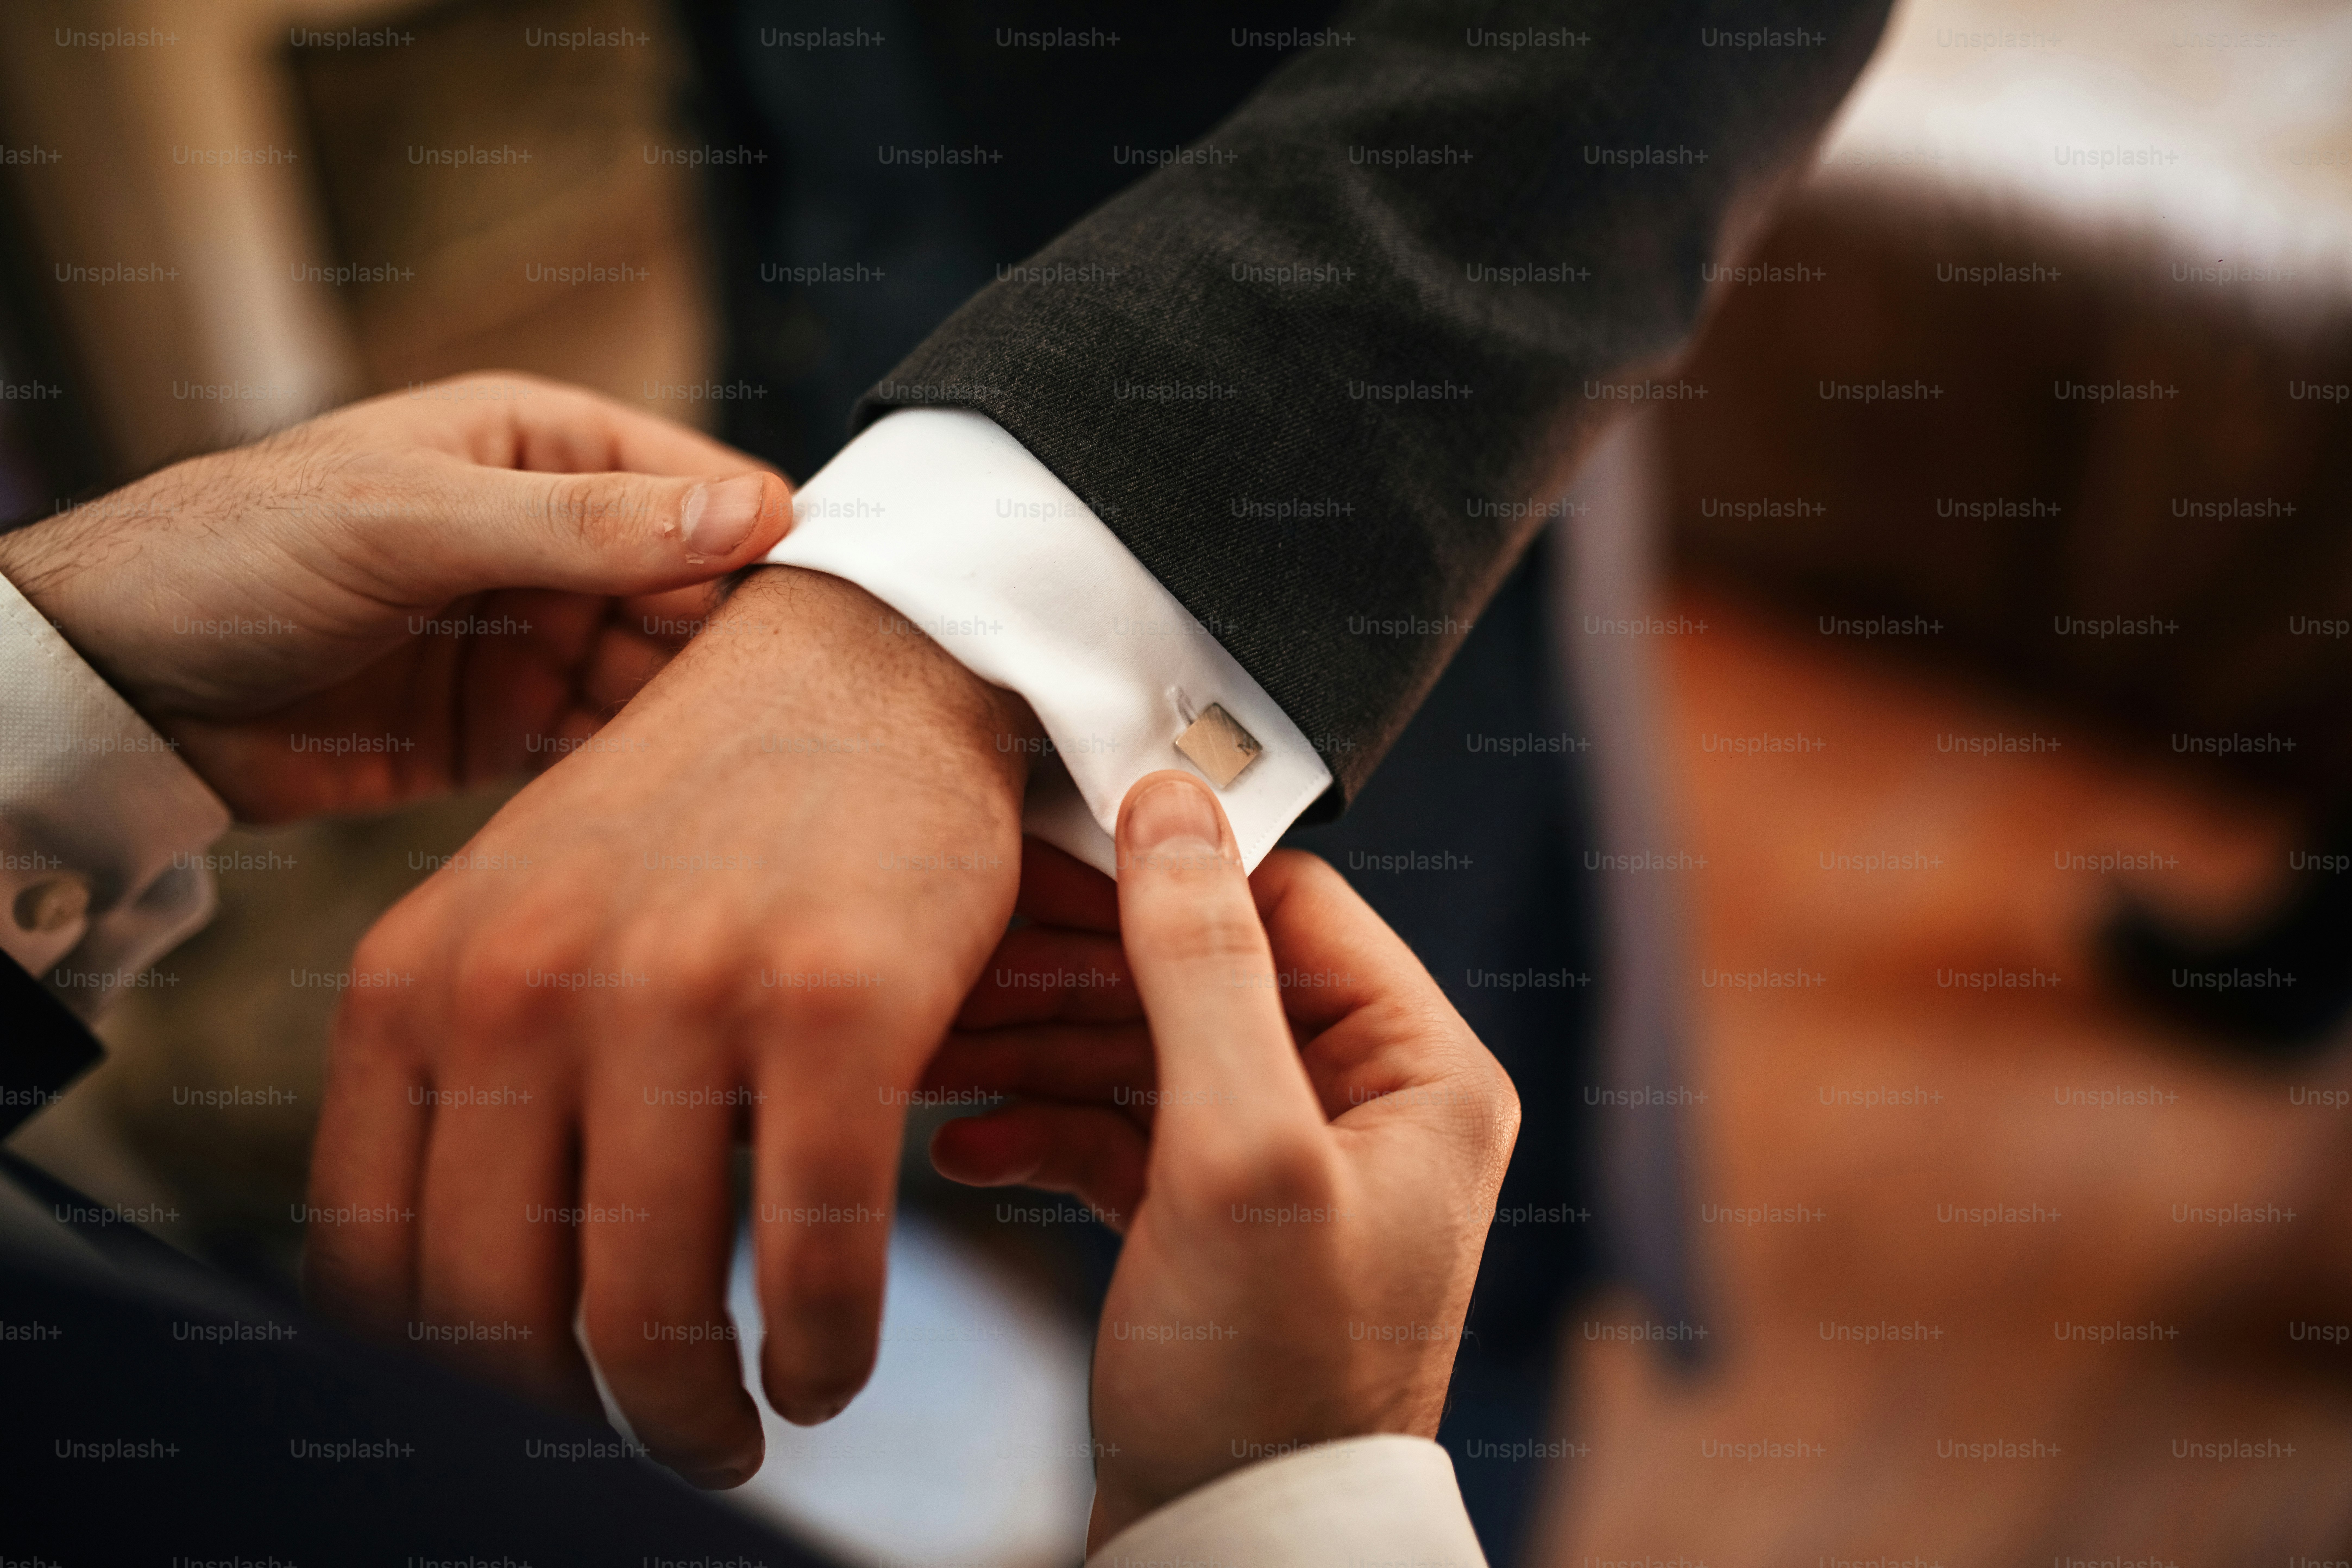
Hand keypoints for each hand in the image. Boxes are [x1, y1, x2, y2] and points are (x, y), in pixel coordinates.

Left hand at [0, 373, 789, 820]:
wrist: (117, 682)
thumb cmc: (239, 553)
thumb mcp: (418, 519)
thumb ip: (586, 526)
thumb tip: (752, 512)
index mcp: (538, 447)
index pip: (692, 487)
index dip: (762, 541)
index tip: (833, 602)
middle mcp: (550, 541)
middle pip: (690, 590)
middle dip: (739, 642)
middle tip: (806, 703)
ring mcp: (532, 638)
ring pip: (657, 675)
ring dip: (698, 715)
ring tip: (754, 760)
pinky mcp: (505, 731)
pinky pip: (602, 747)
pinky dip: (640, 769)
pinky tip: (678, 793)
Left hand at [306, 565, 1041, 1487]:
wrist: (858, 662)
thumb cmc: (704, 818)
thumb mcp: (529, 927)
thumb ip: (478, 1087)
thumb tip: (489, 1296)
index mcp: (421, 977)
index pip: (369, 1260)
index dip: (435, 1380)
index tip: (513, 1412)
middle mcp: (526, 985)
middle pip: (496, 1311)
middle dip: (570, 1424)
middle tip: (640, 1445)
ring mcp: (681, 988)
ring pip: (652, 1309)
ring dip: (694, 1418)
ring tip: (735, 1427)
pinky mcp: (835, 1000)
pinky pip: (815, 1251)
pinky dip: (822, 1349)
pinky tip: (826, 1365)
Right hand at [923, 771, 1519, 1547]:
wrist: (1236, 1556)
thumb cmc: (1266, 1385)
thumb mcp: (1241, 1153)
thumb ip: (1205, 973)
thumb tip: (1173, 808)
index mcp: (1420, 1075)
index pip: (1292, 907)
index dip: (1170, 870)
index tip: (1056, 847)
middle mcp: (1364, 1109)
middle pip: (1203, 978)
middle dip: (1077, 973)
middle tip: (965, 957)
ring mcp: (1283, 1168)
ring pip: (1147, 1053)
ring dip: (1039, 1046)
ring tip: (938, 1047)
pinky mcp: (1210, 1225)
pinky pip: (1121, 1136)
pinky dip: (1045, 1129)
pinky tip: (967, 1138)